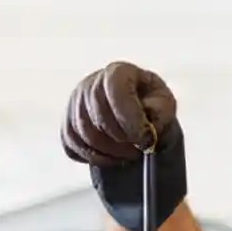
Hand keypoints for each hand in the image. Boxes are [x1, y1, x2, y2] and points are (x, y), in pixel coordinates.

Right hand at [61, 61, 177, 165]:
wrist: (134, 115)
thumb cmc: (151, 107)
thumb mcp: (164, 104)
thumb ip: (160, 112)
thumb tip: (147, 126)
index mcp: (118, 72)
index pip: (115, 89)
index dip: (129, 116)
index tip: (144, 139)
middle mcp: (90, 83)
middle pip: (97, 113)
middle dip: (121, 138)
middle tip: (139, 149)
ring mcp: (74, 104)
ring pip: (84, 132)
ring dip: (110, 151)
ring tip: (129, 154)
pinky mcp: (67, 124)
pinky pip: (72, 144)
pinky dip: (93, 157)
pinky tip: (112, 157)